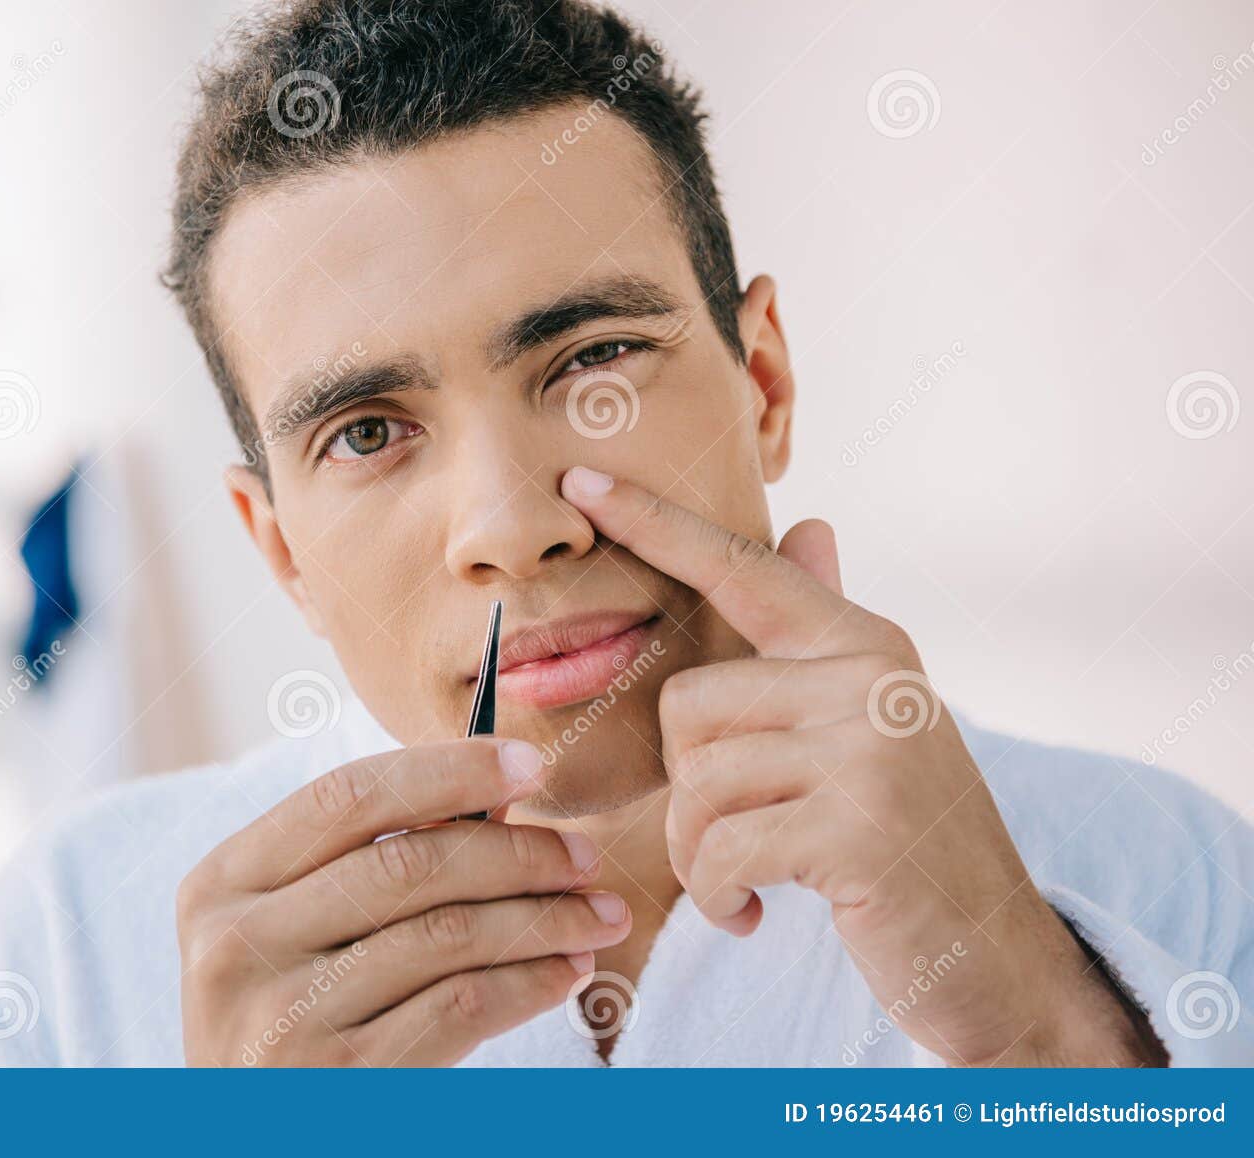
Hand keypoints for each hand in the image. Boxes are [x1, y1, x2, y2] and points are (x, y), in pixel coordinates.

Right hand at [175, 738, 631, 1065]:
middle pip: (408, 861)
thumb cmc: (289, 1019)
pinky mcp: (338, 1078)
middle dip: (516, 851)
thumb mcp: (293, 932)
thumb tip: (499, 800)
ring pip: (446, 933)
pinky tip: (566, 971)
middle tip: (585, 856)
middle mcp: (239, 944)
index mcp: (223, 883)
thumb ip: (368, 863)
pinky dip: (529, 981)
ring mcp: (284, 1015)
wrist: (253, 1139)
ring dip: (542, 917)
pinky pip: (460, 1006)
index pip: (348, 795)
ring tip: (597, 916)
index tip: (532, 764)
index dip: (448, 770)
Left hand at [561, 466, 1162, 1066]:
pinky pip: (720, 851)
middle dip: (687, 787)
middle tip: (734, 839)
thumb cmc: (906, 841)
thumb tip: (813, 527)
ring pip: (697, 782)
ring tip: (746, 881)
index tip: (578, 481)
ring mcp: (870, 751)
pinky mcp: (857, 829)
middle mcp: (870, 681)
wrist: (994, 954)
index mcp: (864, 646)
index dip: (654, 523)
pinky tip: (750, 915)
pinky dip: (716, 896)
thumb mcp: (872, 727)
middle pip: (688, 703)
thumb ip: (824, 637)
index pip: (742, 569)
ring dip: (698, 853)